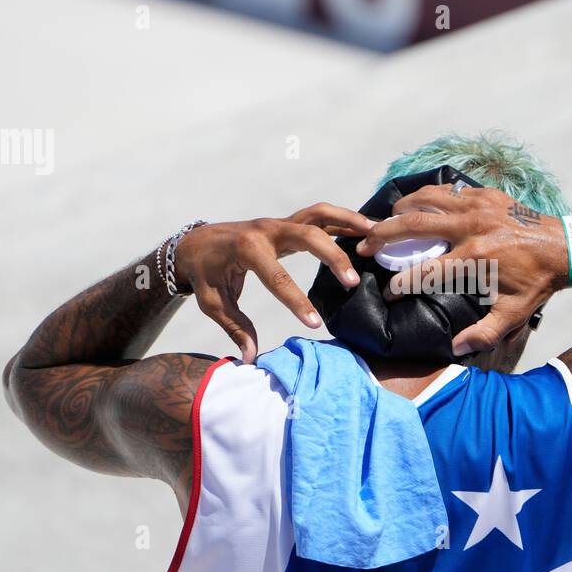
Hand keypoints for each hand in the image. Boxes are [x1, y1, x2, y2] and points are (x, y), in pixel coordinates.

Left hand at [176, 203, 373, 362]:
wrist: (195, 242)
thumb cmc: (205, 274)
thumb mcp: (213, 303)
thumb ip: (235, 327)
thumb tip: (250, 357)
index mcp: (245, 248)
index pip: (276, 277)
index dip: (296, 301)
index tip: (315, 324)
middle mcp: (266, 229)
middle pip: (308, 235)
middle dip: (332, 257)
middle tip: (351, 282)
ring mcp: (279, 223)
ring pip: (319, 215)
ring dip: (348, 221)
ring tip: (376, 232)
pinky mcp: (288, 223)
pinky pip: (320, 216)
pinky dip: (344, 219)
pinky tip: (366, 227)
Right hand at [354, 185, 564, 354]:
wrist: (563, 246)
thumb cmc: (536, 283)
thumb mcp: (513, 314)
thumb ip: (483, 332)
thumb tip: (454, 347)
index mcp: (475, 258)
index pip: (425, 271)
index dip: (401, 284)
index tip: (387, 292)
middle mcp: (471, 227)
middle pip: (414, 224)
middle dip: (384, 234)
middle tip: (365, 244)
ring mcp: (477, 205)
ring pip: (427, 198)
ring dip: (401, 208)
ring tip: (385, 219)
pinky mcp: (485, 194)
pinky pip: (448, 190)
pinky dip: (428, 197)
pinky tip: (418, 205)